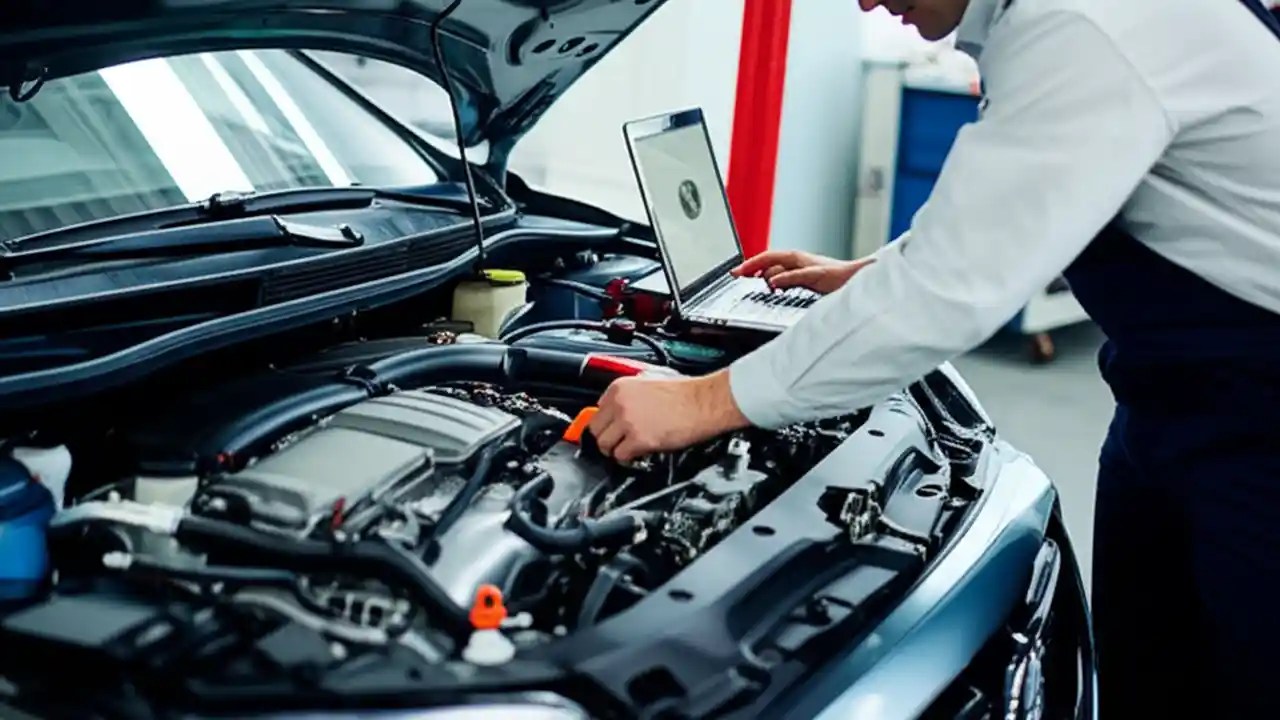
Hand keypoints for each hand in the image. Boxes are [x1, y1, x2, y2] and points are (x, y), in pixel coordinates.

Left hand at [588, 371, 749, 462]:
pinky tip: (639, 454)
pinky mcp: (639, 439)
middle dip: (606, 438)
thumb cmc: (685, 392)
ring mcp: (628, 422)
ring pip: (604, 445)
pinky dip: (628, 459)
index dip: (607, 422)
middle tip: (618, 443)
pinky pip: (620, 456)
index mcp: (620, 387)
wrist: (704, 401)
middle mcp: (619, 403)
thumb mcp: (649, 382)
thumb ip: (630, 396)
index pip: (598, 410)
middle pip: (596, 429)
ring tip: (629, 450)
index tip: (613, 428)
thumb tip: (620, 412)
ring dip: (615, 450)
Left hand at [732, 249, 873, 294]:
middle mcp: (805, 260)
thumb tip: (771, 283)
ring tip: (747, 274)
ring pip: (784, 260)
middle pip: (773, 255)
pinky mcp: (823, 274)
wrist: (867, 281)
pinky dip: (785, 276)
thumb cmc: (842, 284)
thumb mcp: (810, 283)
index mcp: (802, 262)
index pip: (773, 259)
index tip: (737, 272)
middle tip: (735, 272)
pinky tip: (773, 282)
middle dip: (752, 263)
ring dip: (764, 267)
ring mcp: (814, 265)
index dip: (753, 263)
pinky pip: (801, 274)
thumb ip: (791, 281)